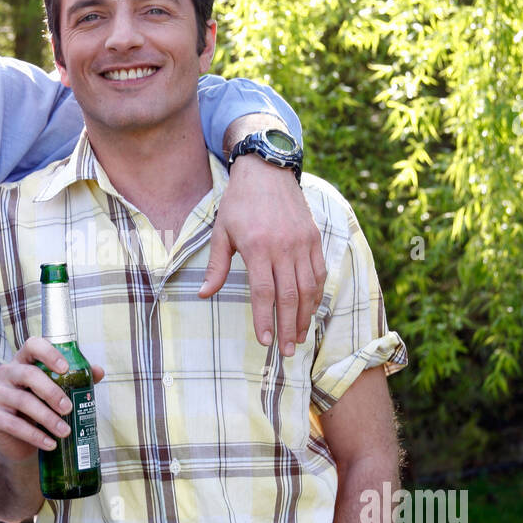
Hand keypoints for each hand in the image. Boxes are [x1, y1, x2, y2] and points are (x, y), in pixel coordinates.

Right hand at [0, 337, 104, 465]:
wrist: (17, 441)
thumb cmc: (38, 409)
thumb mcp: (56, 393)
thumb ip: (75, 381)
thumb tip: (98, 371)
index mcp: (23, 361)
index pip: (32, 345)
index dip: (48, 353)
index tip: (65, 369)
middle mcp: (6, 372)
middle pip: (28, 374)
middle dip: (52, 392)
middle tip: (68, 408)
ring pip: (23, 402)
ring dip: (48, 418)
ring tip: (65, 432)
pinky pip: (14, 425)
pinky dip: (35, 436)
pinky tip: (50, 444)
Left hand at [201, 155, 325, 354]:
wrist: (267, 170)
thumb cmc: (239, 202)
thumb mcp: (221, 232)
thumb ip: (216, 266)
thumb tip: (203, 294)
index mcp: (257, 247)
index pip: (263, 292)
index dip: (264, 319)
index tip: (264, 341)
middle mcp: (283, 247)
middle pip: (289, 296)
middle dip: (288, 327)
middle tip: (286, 352)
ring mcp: (302, 243)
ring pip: (308, 288)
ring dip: (305, 316)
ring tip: (299, 338)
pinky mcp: (314, 239)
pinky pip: (318, 273)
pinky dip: (316, 295)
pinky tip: (310, 311)